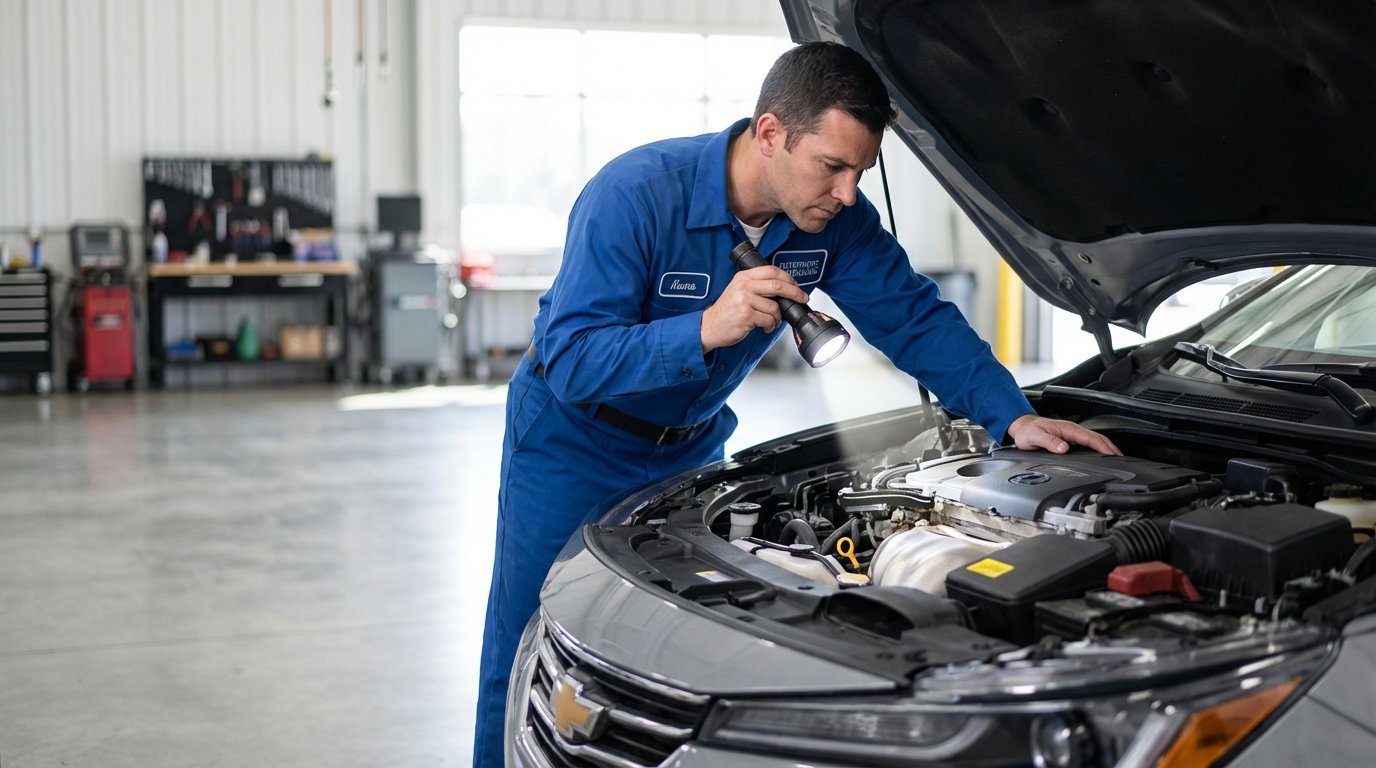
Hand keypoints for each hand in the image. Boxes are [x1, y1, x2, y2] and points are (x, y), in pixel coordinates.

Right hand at [701, 266, 809, 352]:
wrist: (710, 326)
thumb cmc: (727, 311)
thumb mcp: (738, 290)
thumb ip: (756, 286)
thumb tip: (783, 288)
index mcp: (743, 277)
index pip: (771, 271)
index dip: (788, 278)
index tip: (796, 286)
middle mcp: (744, 286)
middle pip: (778, 285)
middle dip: (795, 292)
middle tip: (802, 298)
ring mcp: (744, 300)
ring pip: (774, 307)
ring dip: (777, 317)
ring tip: (771, 321)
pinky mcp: (746, 315)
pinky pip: (769, 320)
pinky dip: (771, 325)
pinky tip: (765, 327)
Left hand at [1006, 414, 1121, 455]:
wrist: (1022, 426)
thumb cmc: (1027, 432)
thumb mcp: (1034, 437)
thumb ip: (1048, 441)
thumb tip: (1063, 448)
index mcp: (1067, 429)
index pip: (1090, 438)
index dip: (1103, 447)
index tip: (1114, 455)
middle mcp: (1072, 430)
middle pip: (1097, 438)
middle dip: (1111, 448)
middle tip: (1123, 459)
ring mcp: (1072, 434)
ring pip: (1094, 440)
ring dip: (1107, 448)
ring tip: (1117, 459)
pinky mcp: (1070, 438)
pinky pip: (1088, 443)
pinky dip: (1098, 448)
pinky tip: (1101, 455)